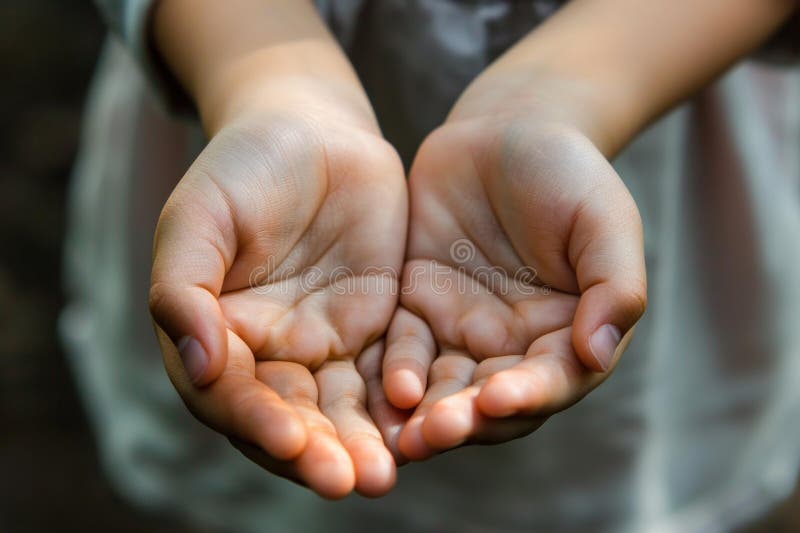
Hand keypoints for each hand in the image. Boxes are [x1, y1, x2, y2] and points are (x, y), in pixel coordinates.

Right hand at [149, 106, 406, 497]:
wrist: (312, 131)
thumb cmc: (243, 167)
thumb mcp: (199, 216)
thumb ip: (183, 288)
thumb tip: (195, 364)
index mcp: (214, 335)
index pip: (229, 396)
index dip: (255, 420)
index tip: (289, 439)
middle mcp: (268, 354)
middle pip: (289, 418)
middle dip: (316, 452)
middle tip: (350, 480)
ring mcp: (323, 345)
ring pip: (341, 409)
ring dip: (360, 444)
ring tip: (384, 474)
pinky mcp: (374, 329)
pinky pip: (387, 375)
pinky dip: (398, 406)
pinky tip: (420, 427)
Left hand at [382, 111, 645, 459]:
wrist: (506, 129)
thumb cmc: (568, 172)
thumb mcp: (603, 220)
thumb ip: (612, 286)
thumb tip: (598, 352)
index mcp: (566, 334)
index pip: (550, 380)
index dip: (527, 396)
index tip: (498, 400)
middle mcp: (513, 345)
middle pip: (489, 398)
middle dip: (464, 420)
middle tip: (435, 433)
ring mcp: (462, 330)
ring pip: (442, 386)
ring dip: (423, 415)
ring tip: (402, 434)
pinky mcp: (417, 309)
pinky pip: (401, 349)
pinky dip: (392, 374)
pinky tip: (381, 391)